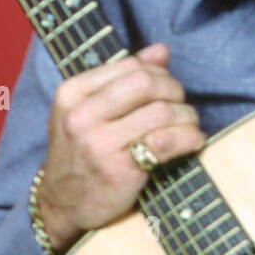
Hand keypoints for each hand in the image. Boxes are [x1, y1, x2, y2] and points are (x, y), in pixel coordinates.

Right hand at [35, 43, 205, 252]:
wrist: (61, 204)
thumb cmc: (81, 152)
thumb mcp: (89, 109)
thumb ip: (123, 77)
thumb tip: (161, 50)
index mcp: (72, 92)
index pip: (131, 65)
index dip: (159, 73)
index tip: (166, 90)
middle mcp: (82, 115)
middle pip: (147, 82)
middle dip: (175, 90)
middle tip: (181, 106)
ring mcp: (99, 142)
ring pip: (163, 111)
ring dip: (187, 117)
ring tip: (188, 126)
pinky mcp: (119, 168)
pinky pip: (167, 141)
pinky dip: (190, 138)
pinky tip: (193, 142)